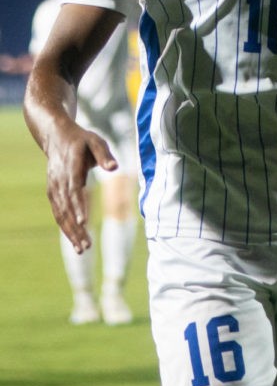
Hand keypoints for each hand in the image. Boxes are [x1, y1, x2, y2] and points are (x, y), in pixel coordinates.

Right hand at [45, 126, 116, 251]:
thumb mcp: (95, 141)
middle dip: (76, 228)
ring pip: (60, 214)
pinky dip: (65, 227)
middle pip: (66, 208)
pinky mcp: (53, 192)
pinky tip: (74, 239)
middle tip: (86, 246)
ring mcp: (53, 188)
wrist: (56, 136)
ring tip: (82, 249)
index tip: (84, 221)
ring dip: (70, 232)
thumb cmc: (82, 139)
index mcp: (70, 168)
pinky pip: (58, 212)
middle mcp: (59, 181)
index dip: (78, 206)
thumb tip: (115, 167)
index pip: (74, 190)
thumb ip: (104, 155)